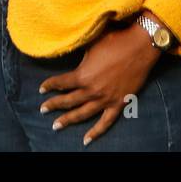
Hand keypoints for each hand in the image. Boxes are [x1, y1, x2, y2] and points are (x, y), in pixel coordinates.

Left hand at [39, 20, 162, 145]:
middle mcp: (92, 90)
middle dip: (53, 105)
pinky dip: (96, 132)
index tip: (41, 89)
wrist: (139, 47)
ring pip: (82, 114)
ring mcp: (105, 99)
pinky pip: (106, 122)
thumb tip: (70, 55)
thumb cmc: (114, 41)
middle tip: (43, 110)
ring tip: (56, 126)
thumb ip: (80, 57)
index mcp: (83, 75)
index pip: (60, 83)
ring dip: (68, 120)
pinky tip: (86, 140)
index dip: (49, 85)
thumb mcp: (91, 45)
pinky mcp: (118, 103)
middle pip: (68, 100)